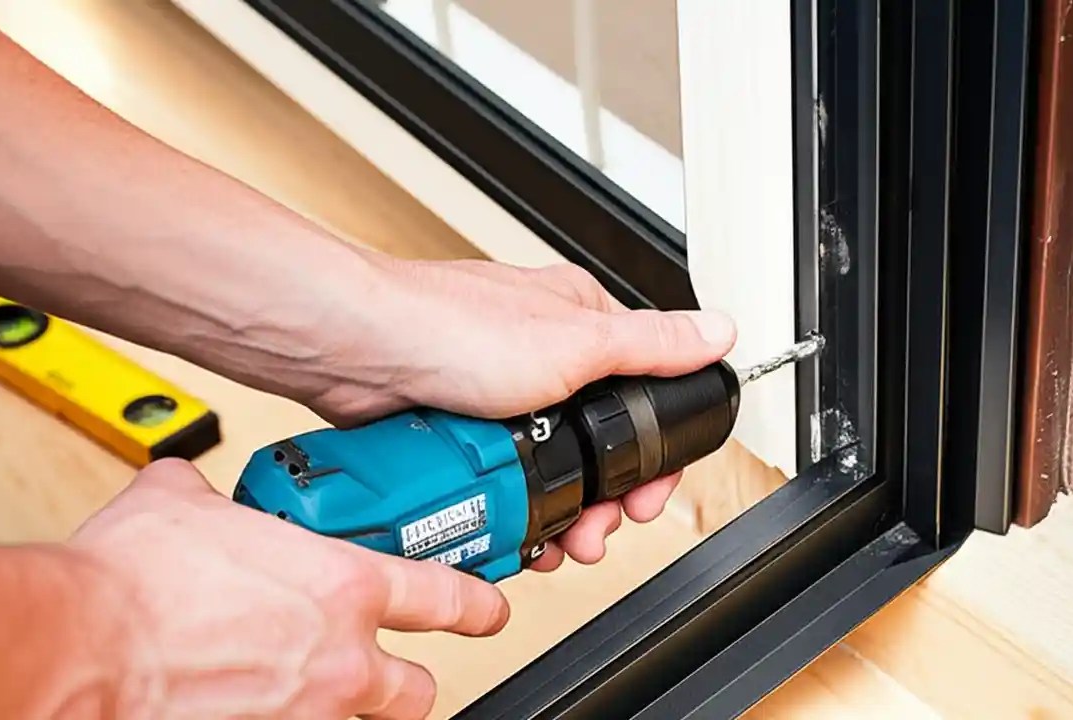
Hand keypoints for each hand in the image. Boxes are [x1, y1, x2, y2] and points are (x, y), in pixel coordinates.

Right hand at [70, 458, 508, 718]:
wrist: (81, 648)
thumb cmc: (131, 582)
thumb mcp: (179, 505)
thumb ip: (206, 497)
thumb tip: (190, 488)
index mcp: (340, 587)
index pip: (443, 597)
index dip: (476, 605)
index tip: (487, 609)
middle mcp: (338, 658)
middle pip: (417, 687)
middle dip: (411, 682)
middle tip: (395, 673)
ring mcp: (307, 712)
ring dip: (353, 713)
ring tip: (325, 700)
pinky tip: (264, 709)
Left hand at [310, 255, 736, 570]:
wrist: (355, 352)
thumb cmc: (449, 327)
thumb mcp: (575, 341)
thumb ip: (652, 344)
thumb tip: (717, 330)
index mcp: (579, 321)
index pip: (645, 392)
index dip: (650, 456)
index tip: (645, 498)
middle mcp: (540, 352)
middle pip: (596, 440)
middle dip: (603, 496)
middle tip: (598, 530)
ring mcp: (496, 390)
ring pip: (548, 465)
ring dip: (559, 511)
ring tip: (557, 540)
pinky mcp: (459, 423)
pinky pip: (501, 475)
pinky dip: (511, 506)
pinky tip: (512, 529)